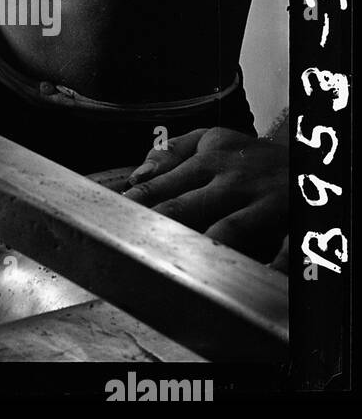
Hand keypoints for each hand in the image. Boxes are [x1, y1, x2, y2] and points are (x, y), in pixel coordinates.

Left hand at [122, 127, 287, 263]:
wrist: (306, 156)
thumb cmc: (249, 155)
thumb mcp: (210, 139)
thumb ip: (170, 152)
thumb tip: (137, 175)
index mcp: (209, 161)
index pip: (163, 184)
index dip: (136, 202)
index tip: (113, 215)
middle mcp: (232, 181)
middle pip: (187, 207)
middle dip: (158, 224)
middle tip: (131, 241)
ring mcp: (263, 203)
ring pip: (228, 228)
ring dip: (204, 244)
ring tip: (180, 261)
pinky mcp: (293, 223)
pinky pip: (284, 248)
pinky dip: (272, 265)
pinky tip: (255, 278)